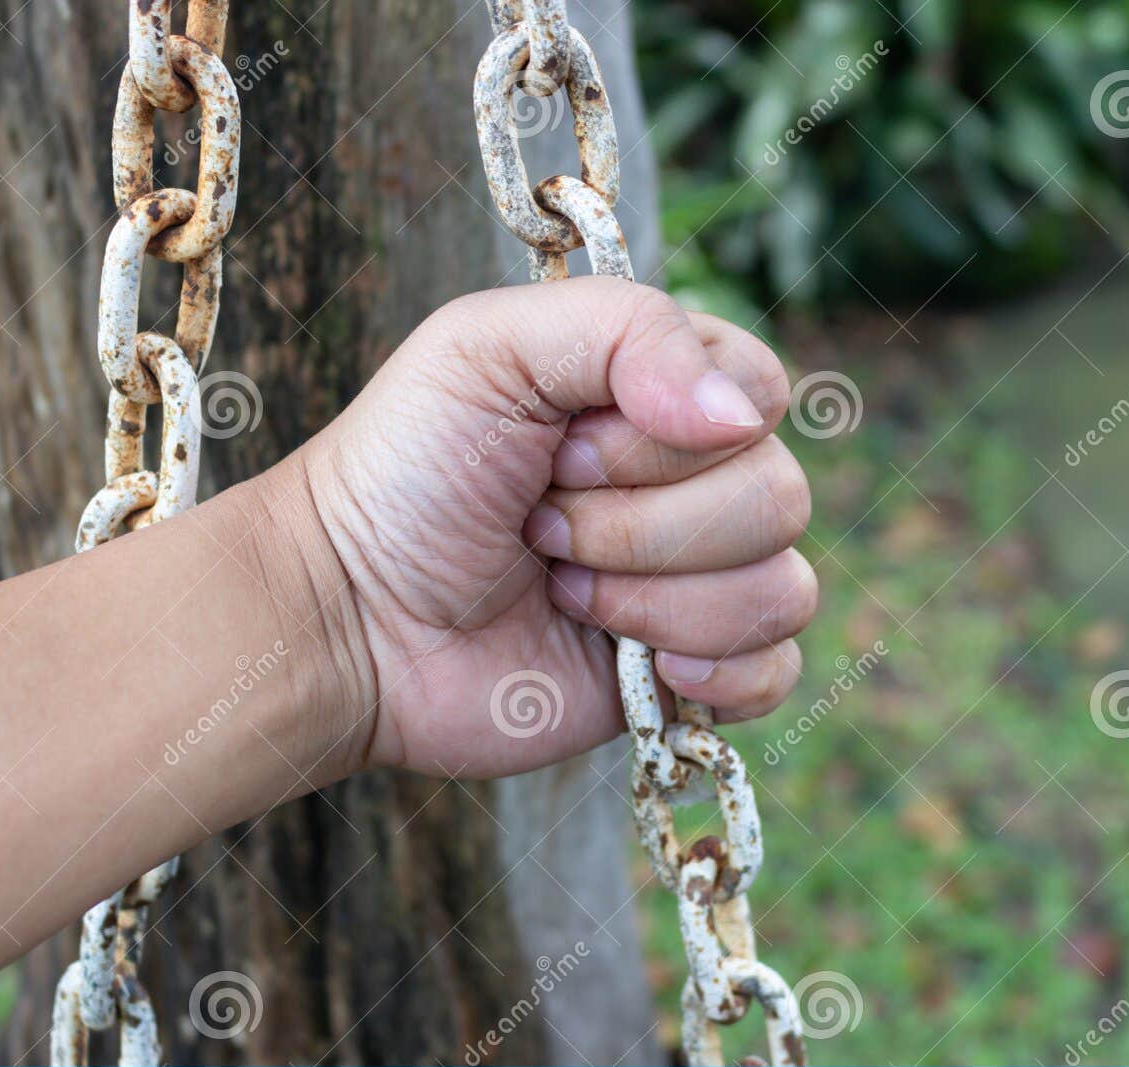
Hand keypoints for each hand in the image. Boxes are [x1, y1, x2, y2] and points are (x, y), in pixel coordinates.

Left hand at [299, 277, 815, 777]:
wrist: (349, 619)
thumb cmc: (406, 471)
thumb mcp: (491, 344)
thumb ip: (628, 330)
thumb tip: (742, 416)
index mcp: (665, 395)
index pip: (761, 396)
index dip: (665, 434)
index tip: (560, 449)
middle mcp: (696, 486)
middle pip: (776, 498)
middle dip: (640, 524)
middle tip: (538, 527)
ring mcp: (699, 583)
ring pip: (779, 590)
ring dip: (653, 599)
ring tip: (559, 590)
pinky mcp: (690, 675)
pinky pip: (775, 673)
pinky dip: (714, 673)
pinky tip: (635, 665)